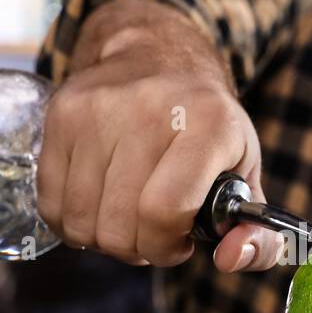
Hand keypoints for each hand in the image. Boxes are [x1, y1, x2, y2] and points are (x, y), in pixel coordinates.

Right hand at [38, 0, 284, 271]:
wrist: (157, 55)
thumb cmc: (206, 128)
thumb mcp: (246, 174)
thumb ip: (260, 235)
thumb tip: (231, 257)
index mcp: (209, 124)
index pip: (165, 210)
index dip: (166, 246)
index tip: (177, 242)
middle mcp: (150, 109)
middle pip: (120, 225)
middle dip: (136, 248)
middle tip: (151, 229)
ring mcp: (99, 108)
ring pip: (82, 221)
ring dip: (103, 236)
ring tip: (126, 213)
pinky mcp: (63, 113)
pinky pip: (51, 202)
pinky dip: (73, 220)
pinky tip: (98, 201)